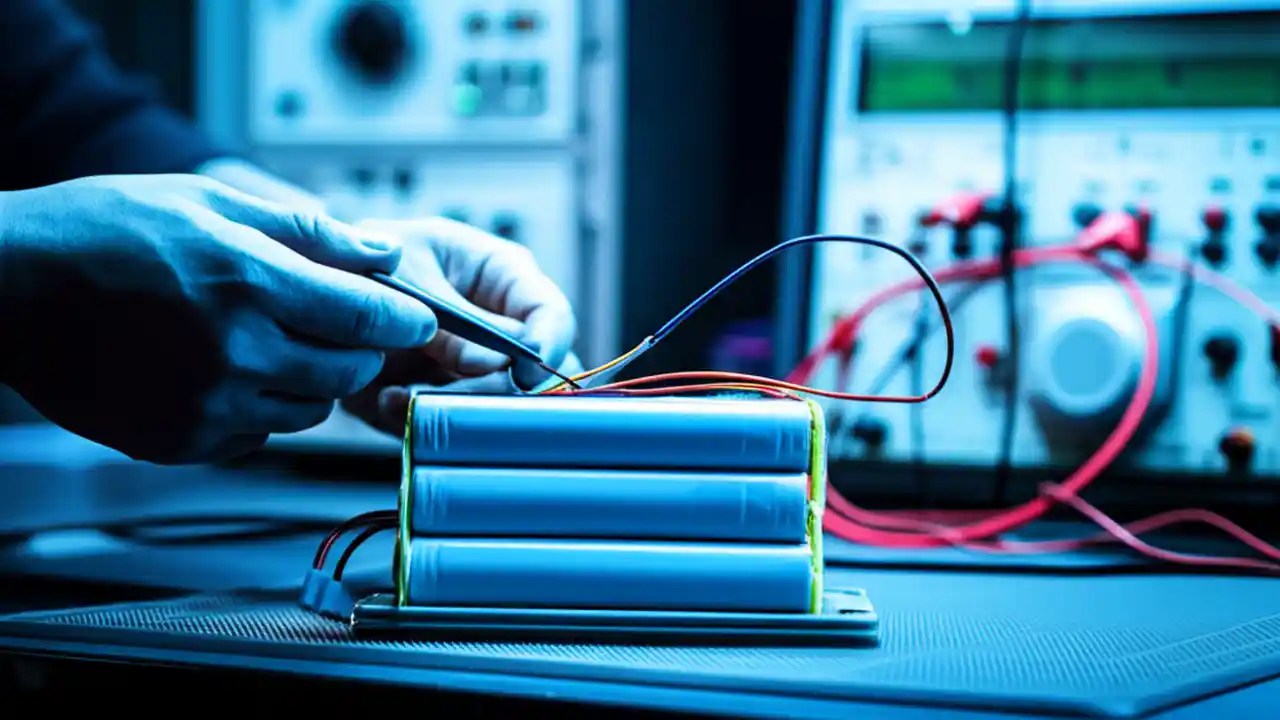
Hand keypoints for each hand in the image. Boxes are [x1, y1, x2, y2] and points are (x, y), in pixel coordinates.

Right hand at [0, 174, 437, 462]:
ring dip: (308, 380)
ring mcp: (205, 407)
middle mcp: (233, 354)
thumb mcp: (211, 203)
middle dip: (356, 348)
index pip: (368, 319)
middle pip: (348, 374)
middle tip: (333, 322)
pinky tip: (219, 369)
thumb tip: (382, 255)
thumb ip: (309, 234)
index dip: (404, 319)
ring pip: (308, 411)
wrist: (8, 285)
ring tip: (262, 338)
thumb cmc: (105, 230)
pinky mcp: (180, 442)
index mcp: (249, 284)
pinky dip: (257, 408)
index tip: (414, 316)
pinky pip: (257, 436)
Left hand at [340, 217, 580, 433]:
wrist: (323, 286)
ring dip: (451, 411)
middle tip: (450, 393)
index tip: (526, 374)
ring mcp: (473, 372)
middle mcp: (500, 329)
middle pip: (533, 377)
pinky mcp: (442, 403)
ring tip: (400, 396)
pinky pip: (447, 429)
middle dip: (494, 392)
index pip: (552, 315)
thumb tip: (493, 363)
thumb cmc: (371, 258)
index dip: (549, 347)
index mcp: (504, 277)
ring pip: (496, 411)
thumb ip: (449, 316)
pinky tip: (386, 400)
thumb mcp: (406, 270)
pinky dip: (417, 422)